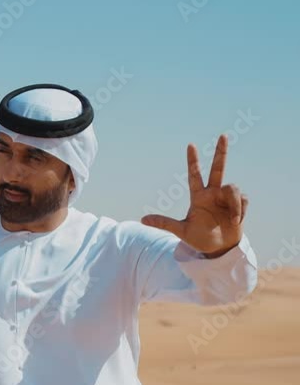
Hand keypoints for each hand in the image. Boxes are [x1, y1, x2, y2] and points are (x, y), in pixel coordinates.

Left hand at [142, 134, 247, 257]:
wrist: (219, 249)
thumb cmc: (199, 238)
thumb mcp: (181, 231)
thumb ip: (164, 223)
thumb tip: (142, 219)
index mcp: (198, 197)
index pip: (194, 175)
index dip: (193, 161)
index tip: (190, 145)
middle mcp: (213, 193)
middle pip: (218, 168)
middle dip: (221, 152)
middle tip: (223, 135)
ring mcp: (226, 198)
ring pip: (233, 189)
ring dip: (234, 205)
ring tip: (232, 220)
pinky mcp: (239, 204)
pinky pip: (243, 200)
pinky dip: (240, 212)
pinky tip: (236, 221)